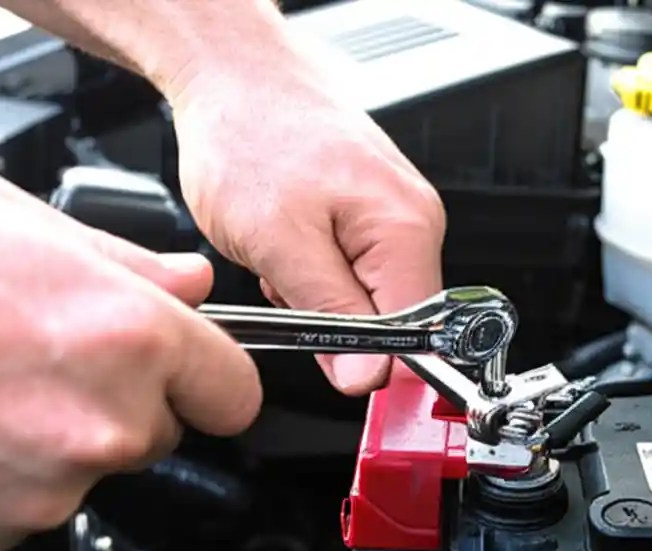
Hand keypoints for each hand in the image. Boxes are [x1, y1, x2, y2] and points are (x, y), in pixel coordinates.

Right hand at [0, 168, 259, 550]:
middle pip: (160, 430)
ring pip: (87, 468)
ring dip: (54, 436)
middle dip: (123, 399)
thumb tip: (185, 283)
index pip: (237, 390)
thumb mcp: (5, 216)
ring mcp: (44, 491)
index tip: (192, 368)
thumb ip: (122, 260)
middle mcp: (98, 426)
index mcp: (126, 338)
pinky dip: (0, 474)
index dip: (213, 374)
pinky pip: (25, 503)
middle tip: (44, 355)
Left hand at [166, 22, 445, 395]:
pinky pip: (352, 268)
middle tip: (286, 283)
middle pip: (394, 321)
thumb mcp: (277, 242)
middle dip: (335, 323)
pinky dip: (313, 268)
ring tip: (280, 250)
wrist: (232, 72)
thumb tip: (363, 376)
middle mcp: (414, 219)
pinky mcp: (369, 208)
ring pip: (367, 297)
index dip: (369, 361)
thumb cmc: (249, 134)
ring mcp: (395, 211)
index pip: (419, 336)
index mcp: (405, 229)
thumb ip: (329, 315)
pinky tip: (286, 239)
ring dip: (318, 294)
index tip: (325, 358)